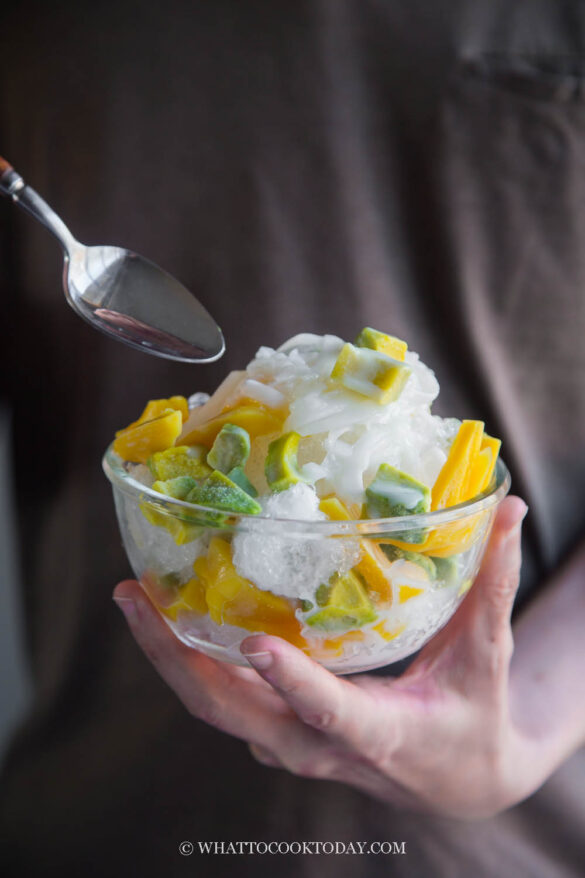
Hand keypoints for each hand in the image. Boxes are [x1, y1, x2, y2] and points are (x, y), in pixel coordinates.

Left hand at [114, 496, 537, 818]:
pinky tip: (170, 617)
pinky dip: (191, 662)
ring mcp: (291, 746)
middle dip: (179, 658)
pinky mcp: (279, 735)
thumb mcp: (486, 656)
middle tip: (135, 599)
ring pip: (217, 709)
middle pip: (236, 713)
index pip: (331, 713)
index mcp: (379, 733)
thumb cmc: (473, 719)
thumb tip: (511, 511)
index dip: (295, 684)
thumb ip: (494, 583)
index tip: (259, 647)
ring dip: (170, 656)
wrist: (458, 781)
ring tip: (133, 599)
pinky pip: (224, 702)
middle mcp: (319, 748)